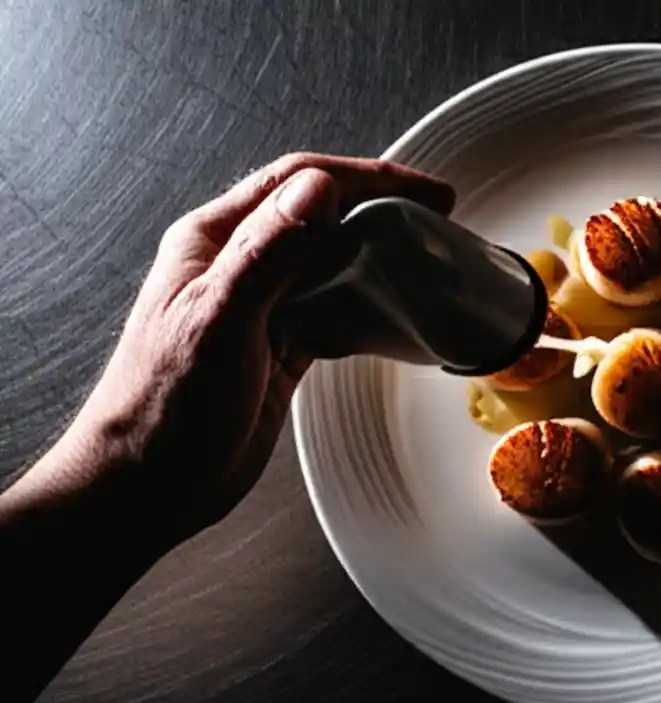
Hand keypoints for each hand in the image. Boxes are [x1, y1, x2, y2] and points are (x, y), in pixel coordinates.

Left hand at [55, 153, 452, 538]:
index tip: (422, 191)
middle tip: (436, 216)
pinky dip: (366, 306)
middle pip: (321, 215)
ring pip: (330, 262)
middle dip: (380, 208)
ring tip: (423, 258)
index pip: (299, 182)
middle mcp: (237, 264)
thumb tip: (319, 188)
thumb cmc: (162, 409)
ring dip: (376, 255)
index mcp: (213, 241)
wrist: (145, 487)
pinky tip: (392, 313)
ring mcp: (259, 307)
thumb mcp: (219, 319)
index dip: (367, 178)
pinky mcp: (277, 347)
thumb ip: (266, 251)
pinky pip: (332, 310)